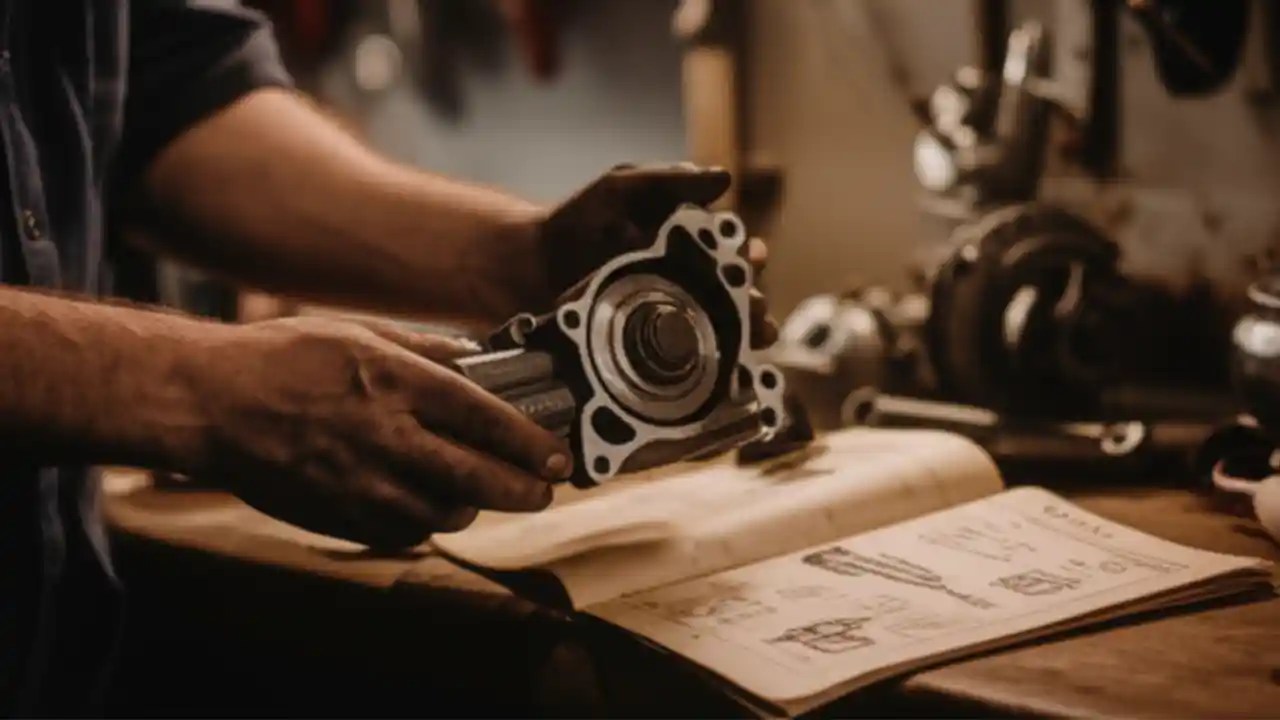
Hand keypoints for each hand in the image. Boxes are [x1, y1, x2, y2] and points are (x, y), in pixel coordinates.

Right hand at [182, 316, 570, 549]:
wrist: (210, 403)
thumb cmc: (282, 358)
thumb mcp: (360, 332)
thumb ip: (426, 349)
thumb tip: (480, 358)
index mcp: (395, 382)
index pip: (485, 419)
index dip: (531, 444)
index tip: (559, 457)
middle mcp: (384, 437)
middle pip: (478, 480)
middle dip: (523, 491)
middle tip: (542, 490)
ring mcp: (359, 483)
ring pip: (443, 514)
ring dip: (471, 505)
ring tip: (476, 489)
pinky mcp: (337, 515)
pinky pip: (401, 532)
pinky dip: (424, 521)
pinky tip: (424, 501)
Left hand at [532, 163, 776, 346]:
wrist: (530, 265)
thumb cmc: (578, 219)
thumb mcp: (621, 188)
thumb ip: (668, 180)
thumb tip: (723, 177)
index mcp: (692, 244)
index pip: (737, 251)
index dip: (750, 257)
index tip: (751, 261)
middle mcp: (689, 282)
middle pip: (737, 296)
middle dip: (754, 302)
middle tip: (754, 309)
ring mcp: (672, 317)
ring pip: (723, 329)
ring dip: (744, 336)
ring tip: (753, 340)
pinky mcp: (650, 348)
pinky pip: (690, 358)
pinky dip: (713, 365)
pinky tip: (726, 369)